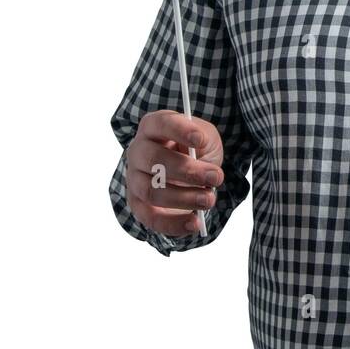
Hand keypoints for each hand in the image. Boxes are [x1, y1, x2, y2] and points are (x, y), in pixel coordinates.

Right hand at [124, 110, 225, 236]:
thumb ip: (203, 138)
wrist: (188, 169)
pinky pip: (150, 218)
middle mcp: (138, 151)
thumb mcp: (204, 136)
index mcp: (153, 126)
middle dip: (187, 171)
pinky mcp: (138, 203)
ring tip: (209, 199)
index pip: (161, 124)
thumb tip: (200, 149)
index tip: (200, 139)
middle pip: (153, 160)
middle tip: (215, 177)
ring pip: (151, 191)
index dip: (180, 131)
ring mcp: (134, 178)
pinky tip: (195, 223)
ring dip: (184, 198)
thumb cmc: (194, 149)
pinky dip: (174, 224)